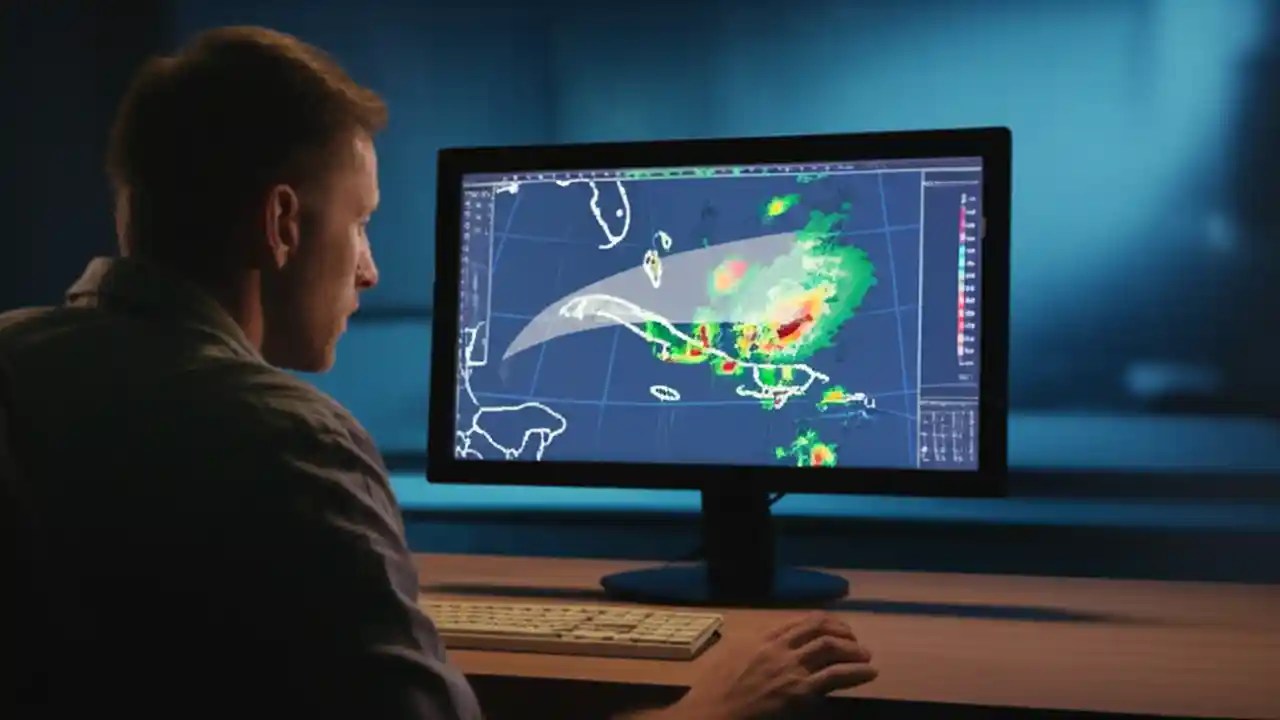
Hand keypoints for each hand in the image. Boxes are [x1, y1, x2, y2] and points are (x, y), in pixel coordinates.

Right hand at [671, 613, 876, 719]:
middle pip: (819, 628)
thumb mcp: (730, 657)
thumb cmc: (715, 692)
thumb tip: (767, 645)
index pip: (799, 622)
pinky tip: (869, 673)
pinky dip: (857, 672)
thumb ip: (752, 648)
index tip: (834, 626)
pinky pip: (836, 676)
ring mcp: (791, 668)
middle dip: (842, 631)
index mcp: (761, 638)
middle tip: (854, 638)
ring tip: (866, 655)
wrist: (714, 713)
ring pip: (831, 648)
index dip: (823, 621)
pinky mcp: (801, 692)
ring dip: (853, 649)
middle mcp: (779, 647)